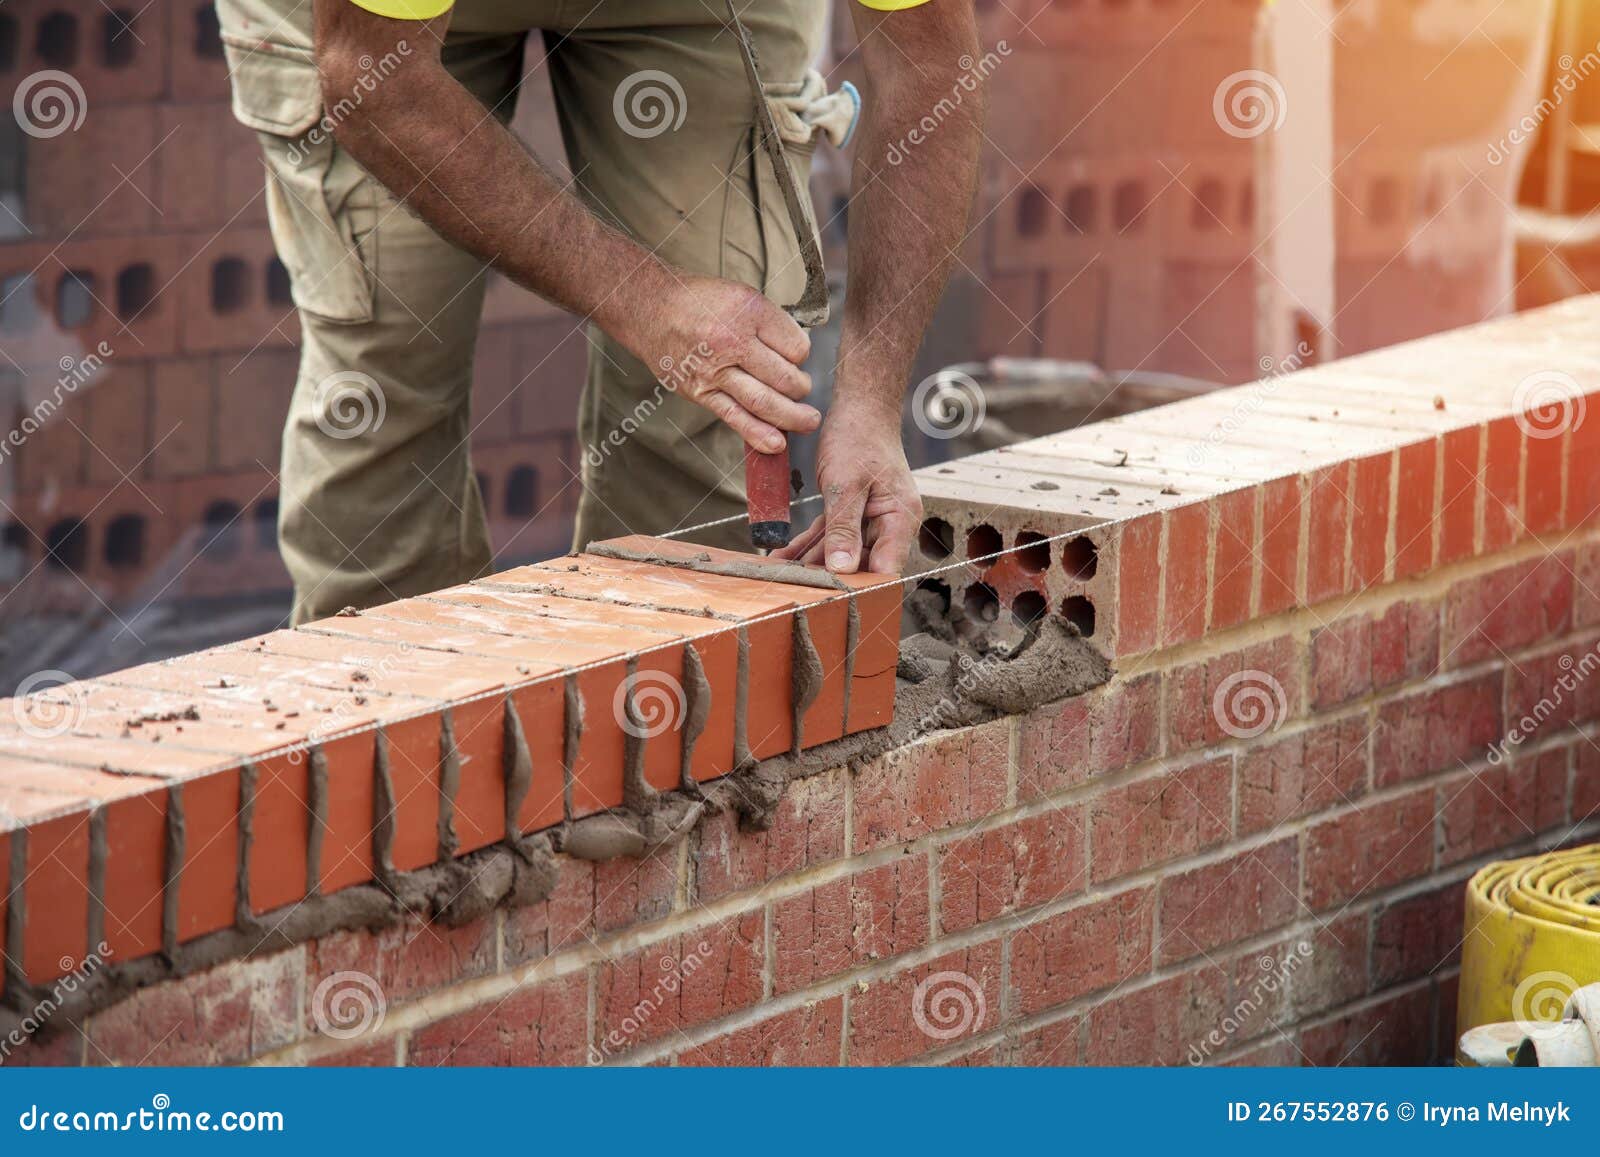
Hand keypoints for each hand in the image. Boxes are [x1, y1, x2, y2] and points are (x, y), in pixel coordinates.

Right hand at [617, 273, 819, 452]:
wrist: (651, 309)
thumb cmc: (701, 302)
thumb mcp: (742, 296)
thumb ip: (771, 324)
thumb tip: (799, 355)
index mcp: (749, 312)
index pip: (796, 346)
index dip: (802, 355)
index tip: (796, 356)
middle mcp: (731, 340)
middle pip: (784, 377)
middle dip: (801, 388)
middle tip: (803, 389)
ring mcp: (714, 370)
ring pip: (763, 401)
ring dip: (791, 417)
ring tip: (809, 422)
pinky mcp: (700, 391)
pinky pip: (734, 416)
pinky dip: (758, 433)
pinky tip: (777, 445)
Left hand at [773, 396, 920, 573]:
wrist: (859, 407)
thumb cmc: (860, 438)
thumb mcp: (846, 485)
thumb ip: (843, 529)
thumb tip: (842, 569)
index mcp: (900, 518)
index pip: (886, 567)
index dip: (862, 585)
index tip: (832, 597)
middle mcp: (890, 523)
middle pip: (862, 563)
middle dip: (830, 577)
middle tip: (797, 590)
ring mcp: (871, 518)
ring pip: (840, 550)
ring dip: (812, 563)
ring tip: (782, 577)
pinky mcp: (852, 511)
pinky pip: (830, 534)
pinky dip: (808, 544)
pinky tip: (785, 557)